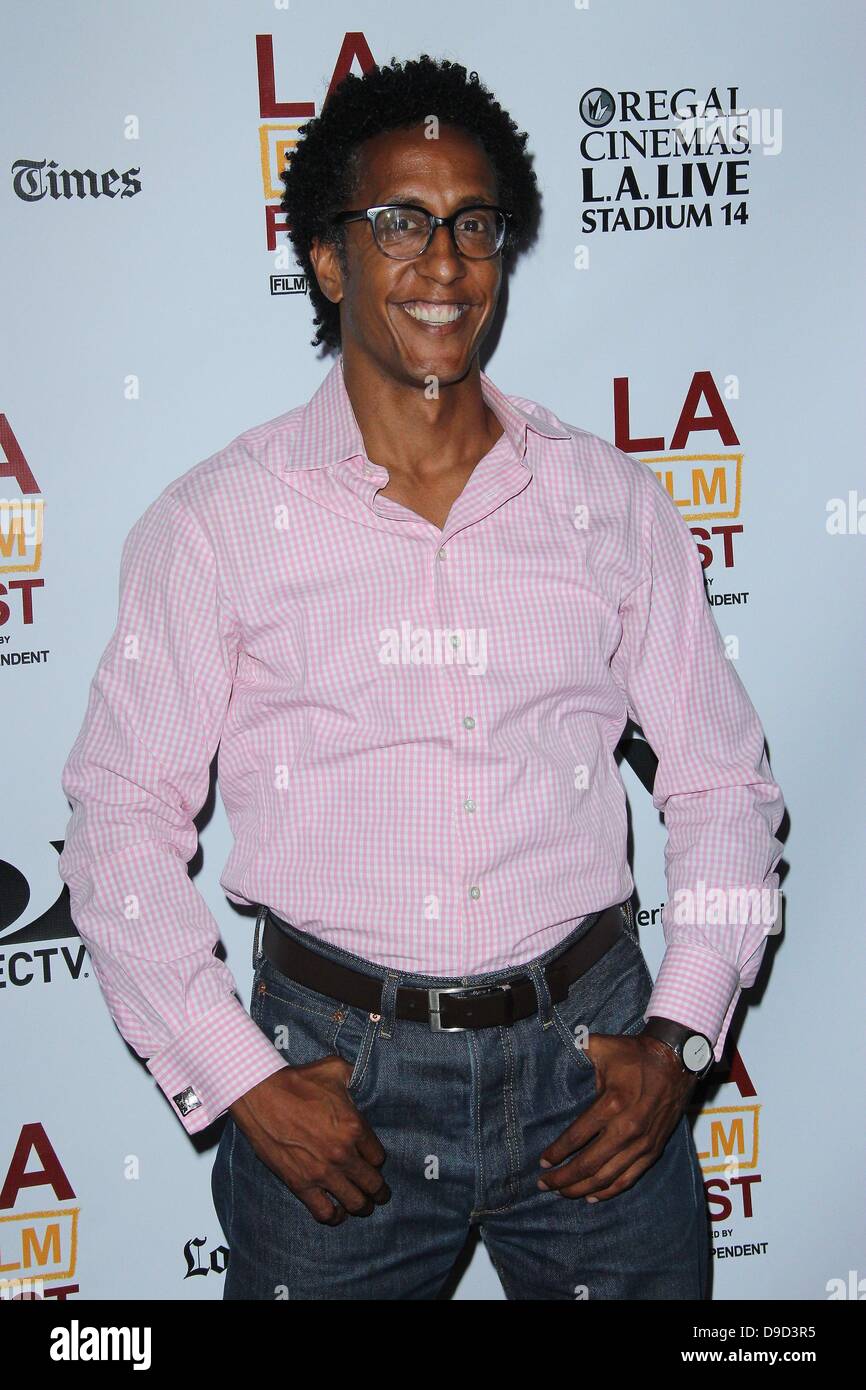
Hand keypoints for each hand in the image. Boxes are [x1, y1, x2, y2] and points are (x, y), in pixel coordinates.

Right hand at [228, 1057, 389, 1224]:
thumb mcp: (335, 1069)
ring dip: (362, 1206)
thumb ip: (355, 1077)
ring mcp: (322, 1172)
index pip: (378, 1157)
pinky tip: (337, 1213)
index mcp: (354, 1127)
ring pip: (354, 1202)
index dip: (377, 1161)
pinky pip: (325, 1212)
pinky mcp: (300, 1184)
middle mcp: (342, 1154)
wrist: (261, 1095)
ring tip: (363, 1206)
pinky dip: (334, 1216)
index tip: (373, 1162)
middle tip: (379, 1193)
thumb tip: (363, 1079)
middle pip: (372, 1183)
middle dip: (378, 1190)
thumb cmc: (297, 1081)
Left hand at [538, 1031, 696, 1201]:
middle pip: (588, 1164)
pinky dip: (609, 1191)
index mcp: (612, 1104)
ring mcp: (642, 1144)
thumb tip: (560, 1043)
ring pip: (606, 1177)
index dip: (557, 1152)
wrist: (678, 1061)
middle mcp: (627, 1129)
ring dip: (581, 1188)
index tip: (542, 1162)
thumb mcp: (605, 1046)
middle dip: (563, 1178)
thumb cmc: (637, 1054)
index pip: (577, 1137)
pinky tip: (593, 1196)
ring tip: (562, 1192)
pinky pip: (629, 1178)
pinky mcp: (653, 1150)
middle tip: (543, 1184)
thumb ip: (579, 1048)